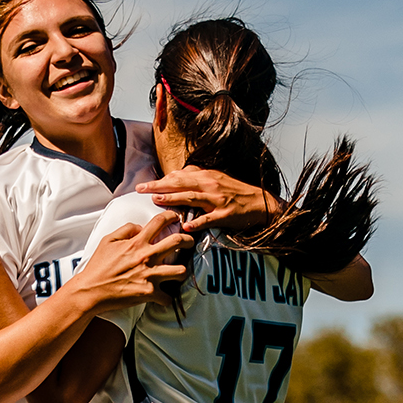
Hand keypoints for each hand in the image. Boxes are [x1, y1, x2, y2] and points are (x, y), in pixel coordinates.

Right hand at [72, 212, 192, 311]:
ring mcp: (150, 275)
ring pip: (181, 271)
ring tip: (179, 271)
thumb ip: (126, 230)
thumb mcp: (108, 240)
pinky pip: (168, 297)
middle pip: (178, 242)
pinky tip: (165, 296)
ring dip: (182, 271)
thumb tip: (141, 227)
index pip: (159, 222)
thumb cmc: (99, 266)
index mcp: (137, 242)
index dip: (171, 216)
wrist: (91, 290)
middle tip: (190, 242)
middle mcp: (146, 256)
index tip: (176, 217)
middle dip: (189, 240)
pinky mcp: (149, 293)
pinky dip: (168, 297)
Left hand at [133, 167, 277, 232]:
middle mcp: (210, 185)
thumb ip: (198, 177)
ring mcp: (218, 200)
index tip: (145, 185)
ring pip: (191, 197)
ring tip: (156, 200)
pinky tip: (185, 226)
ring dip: (173, 198)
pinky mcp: (225, 214)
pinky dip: (197, 222)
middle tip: (141, 189)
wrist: (260, 203)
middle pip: (180, 183)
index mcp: (207, 176)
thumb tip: (178, 176)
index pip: (179, 176)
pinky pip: (209, 219)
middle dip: (159, 186)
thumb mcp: (217, 179)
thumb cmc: (236, 192)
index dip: (161, 180)